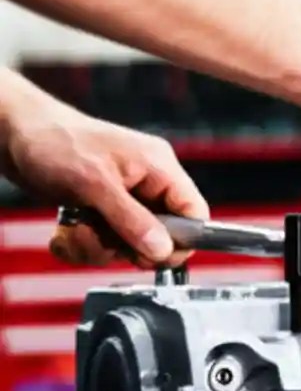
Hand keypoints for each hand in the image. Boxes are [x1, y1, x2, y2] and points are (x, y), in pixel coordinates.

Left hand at [0, 103, 208, 267]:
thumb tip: (162, 249)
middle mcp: (145, 185)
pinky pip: (101, 244)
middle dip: (122, 245)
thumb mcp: (95, 184)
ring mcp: (121, 200)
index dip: (181, 239)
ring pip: (126, 245)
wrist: (12, 135)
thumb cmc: (55, 142)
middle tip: (97, 235)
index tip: (151, 255)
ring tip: (72, 229)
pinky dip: (79, 245)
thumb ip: (132, 219)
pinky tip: (64, 233)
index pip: (193, 212)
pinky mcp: (98, 211)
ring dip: (94, 246)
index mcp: (158, 168)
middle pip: (158, 236)